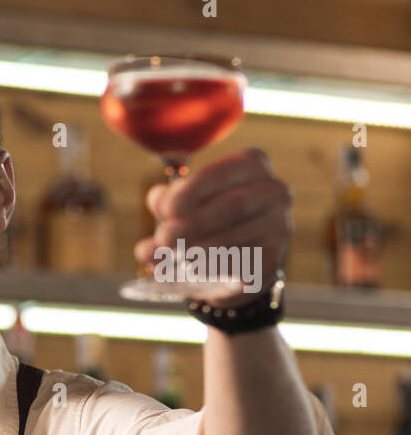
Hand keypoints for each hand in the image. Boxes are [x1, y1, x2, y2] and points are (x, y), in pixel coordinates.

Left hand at [134, 148, 291, 307]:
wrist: (231, 261)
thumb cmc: (202, 219)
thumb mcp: (182, 203)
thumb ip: (167, 199)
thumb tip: (156, 200)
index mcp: (250, 165)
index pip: (221, 173)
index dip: (190, 192)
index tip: (164, 211)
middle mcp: (273, 192)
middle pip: (233, 206)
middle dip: (193, 224)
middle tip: (164, 239)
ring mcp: (279, 225)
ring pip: (236, 237)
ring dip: (197, 249)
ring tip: (169, 257)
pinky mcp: (273, 258)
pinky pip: (241, 263)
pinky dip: (211, 267)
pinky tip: (191, 269)